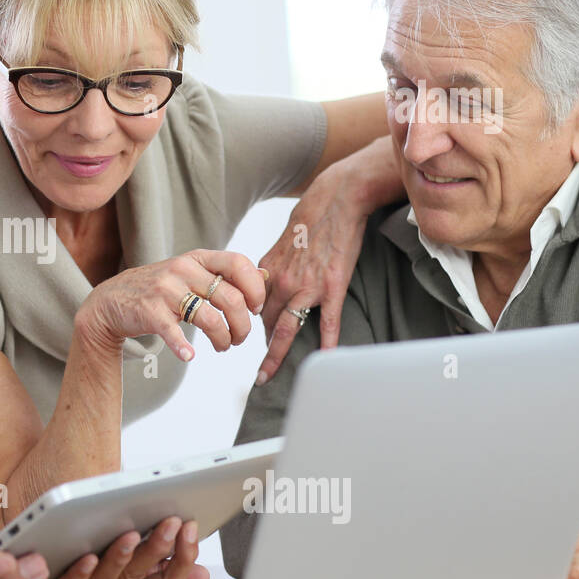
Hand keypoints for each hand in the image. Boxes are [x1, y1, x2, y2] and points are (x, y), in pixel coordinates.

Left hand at [23, 517, 208, 578]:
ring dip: (119, 560)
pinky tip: (86, 557)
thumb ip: (160, 570)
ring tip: (128, 536)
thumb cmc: (82, 573)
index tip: (189, 528)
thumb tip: (201, 574)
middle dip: (155, 549)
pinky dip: (79, 575)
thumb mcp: (126, 572)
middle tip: (168, 522)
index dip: (182, 558)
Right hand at [77, 249, 265, 362]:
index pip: (239, 263)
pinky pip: (174, 333)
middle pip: (231, 298)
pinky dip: (184, 348)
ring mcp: (165, 290)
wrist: (113, 300)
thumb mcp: (191, 273)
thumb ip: (223, 275)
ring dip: (223, 339)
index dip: (255, 288)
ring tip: (223, 347)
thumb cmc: (160, 290)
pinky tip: (189, 356)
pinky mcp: (150, 312)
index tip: (255, 308)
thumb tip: (263, 277)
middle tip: (240, 338)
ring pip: (210, 318)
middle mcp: (183, 269)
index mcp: (197, 258)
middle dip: (243, 325)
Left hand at [256, 165, 369, 387]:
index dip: (247, 327)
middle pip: (264, 323)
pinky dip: (326, 343)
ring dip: (275, 356)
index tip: (243, 341)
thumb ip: (272, 267)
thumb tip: (264, 283)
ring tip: (267, 377)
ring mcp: (307, 287)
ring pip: (285, 329)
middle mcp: (281, 282)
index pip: (252, 309)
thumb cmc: (309, 219)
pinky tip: (323, 360)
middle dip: (259, 347)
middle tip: (257, 371)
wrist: (335, 200)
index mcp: (267, 272)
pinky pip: (327, 322)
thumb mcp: (280, 244)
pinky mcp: (332, 287)